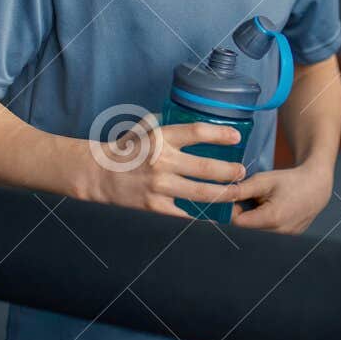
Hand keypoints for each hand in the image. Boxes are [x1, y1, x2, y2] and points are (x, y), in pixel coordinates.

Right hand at [88, 117, 246, 218]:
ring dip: (223, 194)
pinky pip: (185, 214)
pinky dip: (202, 217)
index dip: (220, 134)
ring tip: (236, 192)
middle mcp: (162, 162)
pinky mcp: (155, 207)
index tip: (236, 137)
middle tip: (242, 171)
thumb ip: (167, 123)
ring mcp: (159, 186)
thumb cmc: (124, 150)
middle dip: (230, 171)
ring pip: (201, 193)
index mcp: (160, 138)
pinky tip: (215, 217)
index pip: (197, 132)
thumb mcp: (143, 128)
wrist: (98, 174)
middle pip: (206, 168)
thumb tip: (194, 122)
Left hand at [228, 162, 333, 234]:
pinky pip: (268, 233)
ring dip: (254, 219)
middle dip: (243, 215)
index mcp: (272, 218)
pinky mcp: (289, 238)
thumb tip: (220, 195)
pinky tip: (272, 209)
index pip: (238, 222)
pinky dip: (265, 222)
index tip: (234, 199)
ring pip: (257, 232)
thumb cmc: (289, 180)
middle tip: (249, 199)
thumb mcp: (264, 180)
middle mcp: (279, 232)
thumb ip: (241, 189)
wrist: (316, 186)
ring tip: (263, 203)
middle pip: (247, 229)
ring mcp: (286, 237)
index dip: (232, 210)